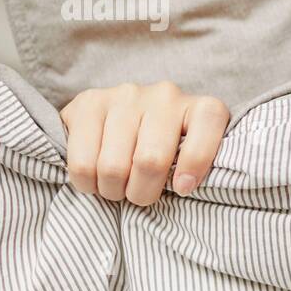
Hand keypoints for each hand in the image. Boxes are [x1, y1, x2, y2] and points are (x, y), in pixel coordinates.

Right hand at [59, 82, 229, 204]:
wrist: (119, 123)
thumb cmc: (166, 153)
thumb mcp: (192, 161)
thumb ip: (196, 169)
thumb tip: (183, 187)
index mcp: (201, 108)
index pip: (209, 125)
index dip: (195, 166)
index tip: (182, 189)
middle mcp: (165, 96)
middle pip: (150, 161)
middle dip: (142, 192)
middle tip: (138, 194)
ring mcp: (126, 96)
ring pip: (113, 167)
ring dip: (112, 190)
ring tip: (116, 186)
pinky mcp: (89, 101)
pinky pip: (82, 162)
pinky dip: (87, 183)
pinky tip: (95, 178)